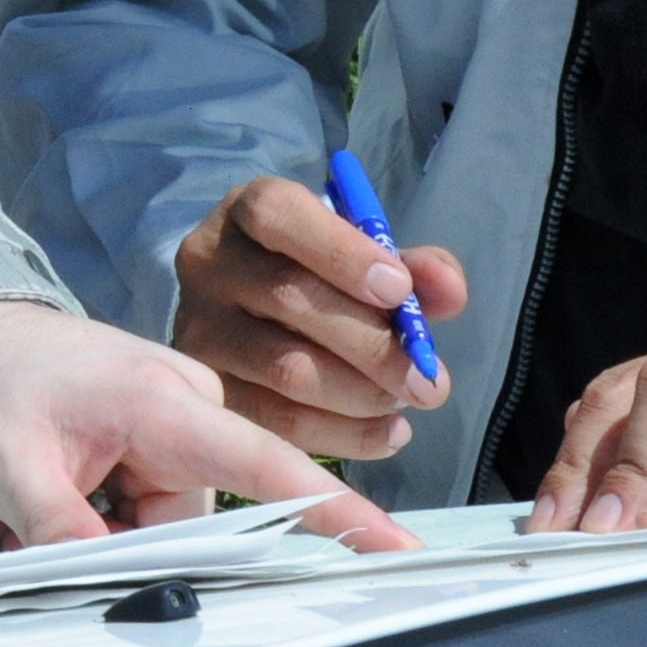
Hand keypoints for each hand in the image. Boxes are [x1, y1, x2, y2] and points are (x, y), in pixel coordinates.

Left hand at [0, 298, 414, 553]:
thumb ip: (67, 532)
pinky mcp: (160, 428)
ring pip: (170, 517)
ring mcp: (175, 415)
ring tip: (41, 493)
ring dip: (110, 524)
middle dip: (131, 538)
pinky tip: (56, 486)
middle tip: (49, 514)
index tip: (397, 545)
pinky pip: (153, 499)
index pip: (267, 465)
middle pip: (200, 518)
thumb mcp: (8, 468)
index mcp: (165, 402)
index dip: (335, 511)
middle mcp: (186, 403)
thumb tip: (121, 588)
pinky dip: (107, 508)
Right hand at [170, 174, 465, 458]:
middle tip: (430, 381)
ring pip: (286, 368)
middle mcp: (208, 263)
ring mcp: (199, 329)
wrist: (249, 319)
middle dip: (373, 345)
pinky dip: (346, 435)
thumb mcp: (360, 258)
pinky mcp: (208, 391)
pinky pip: (279, 423)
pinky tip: (387, 433)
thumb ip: (410, 267)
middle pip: (289, 299)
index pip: (278, 214)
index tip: (398, 290)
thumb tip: (448, 288)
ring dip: (363, 394)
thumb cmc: (317, 278)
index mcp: (245, 212)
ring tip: (403, 402)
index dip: (341, 251)